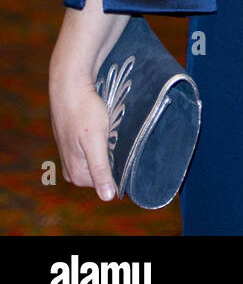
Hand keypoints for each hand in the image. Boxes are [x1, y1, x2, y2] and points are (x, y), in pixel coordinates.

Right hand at [49, 67, 114, 200]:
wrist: (70, 86)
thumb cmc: (84, 111)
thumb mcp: (96, 141)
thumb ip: (101, 169)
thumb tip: (107, 197)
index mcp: (77, 174)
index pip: (109, 183)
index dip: (122, 168)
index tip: (131, 151)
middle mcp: (72, 170)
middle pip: (104, 171)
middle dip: (115, 157)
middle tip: (121, 137)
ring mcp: (72, 157)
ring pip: (101, 159)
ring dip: (110, 147)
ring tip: (113, 130)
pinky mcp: (75, 144)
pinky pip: (95, 149)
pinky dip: (104, 141)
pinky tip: (108, 128)